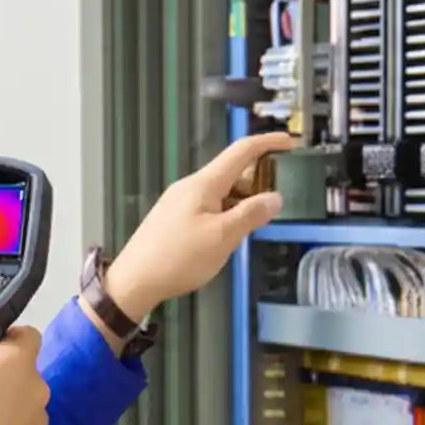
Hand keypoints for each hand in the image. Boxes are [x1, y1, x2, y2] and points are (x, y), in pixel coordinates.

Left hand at [99, 132, 298, 322]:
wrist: (134, 281)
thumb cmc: (177, 258)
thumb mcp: (222, 237)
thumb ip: (251, 214)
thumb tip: (275, 198)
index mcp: (204, 183)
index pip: (241, 151)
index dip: (268, 143)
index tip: (290, 142)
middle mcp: (190, 187)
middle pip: (232, 173)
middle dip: (258, 181)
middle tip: (278, 199)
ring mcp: (180, 203)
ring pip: (220, 193)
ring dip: (242, 201)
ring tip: (257, 222)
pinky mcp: (174, 220)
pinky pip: (208, 207)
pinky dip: (226, 213)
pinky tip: (231, 234)